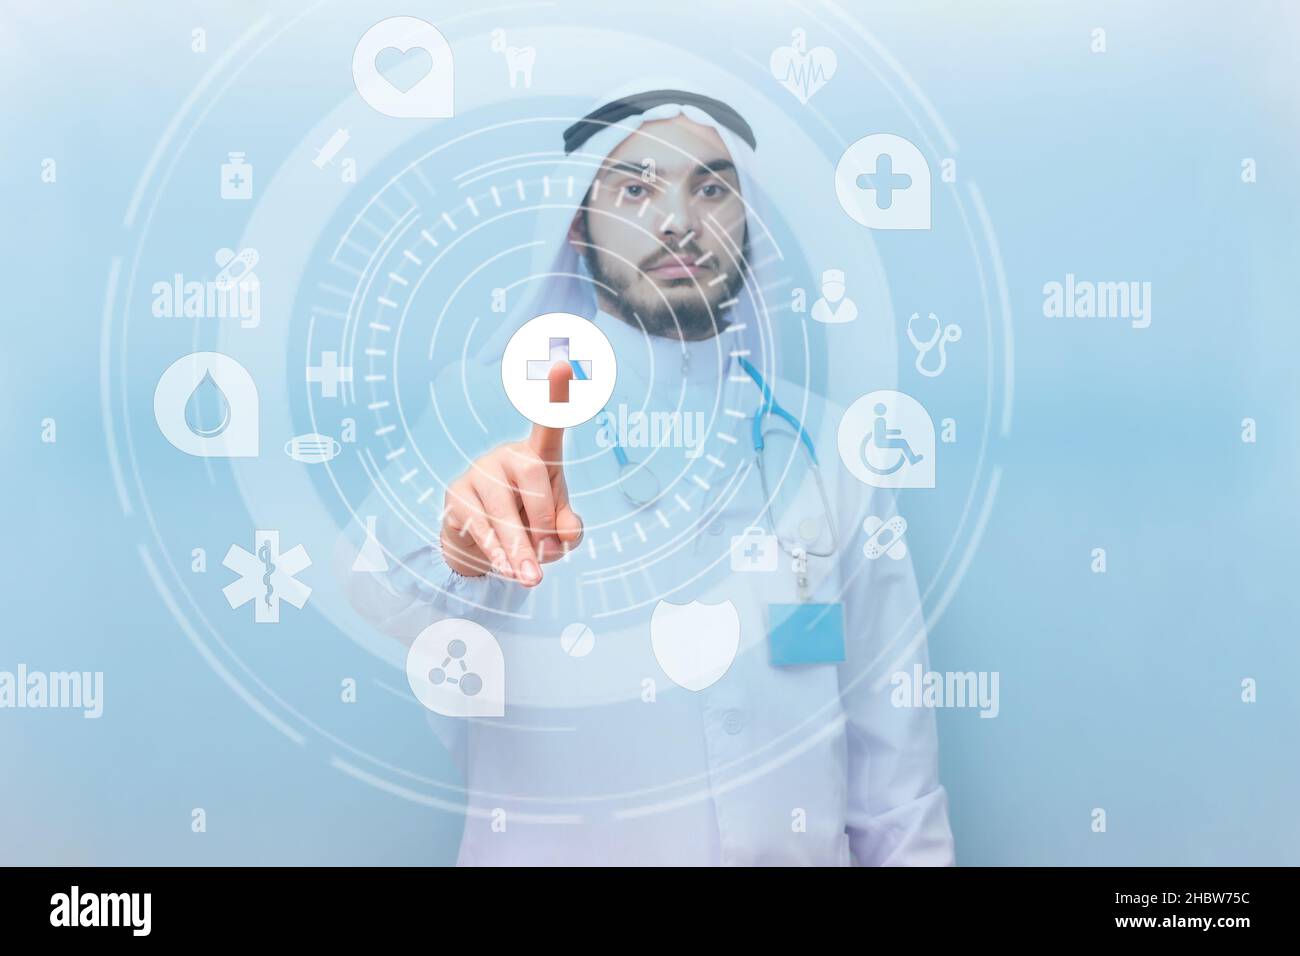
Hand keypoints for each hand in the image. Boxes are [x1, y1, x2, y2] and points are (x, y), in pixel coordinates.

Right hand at [440, 363, 582, 585]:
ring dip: (519, 547)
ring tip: (531, 579)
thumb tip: (565, 534)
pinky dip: (497, 551)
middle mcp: (508, 455)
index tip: (564, 364)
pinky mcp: (456, 496)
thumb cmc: (529, 524)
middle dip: (544, 518)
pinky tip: (506, 570)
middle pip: (533, 475)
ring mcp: (478, 472)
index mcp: (539, 456)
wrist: (482, 542)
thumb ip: (568, 529)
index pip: (550, 424)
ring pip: (503, 507)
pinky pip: (479, 524)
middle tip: (548, 555)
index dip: (557, 395)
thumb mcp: (557, 528)